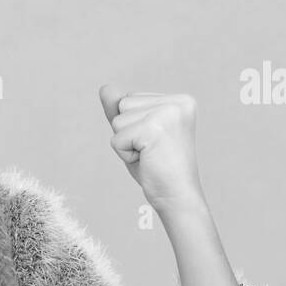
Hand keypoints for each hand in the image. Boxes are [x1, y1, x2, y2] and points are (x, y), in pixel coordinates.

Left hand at [99, 84, 205, 211]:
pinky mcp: (153, 129)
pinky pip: (116, 138)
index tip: (156, 143)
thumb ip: (121, 110)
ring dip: (126, 143)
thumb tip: (105, 87)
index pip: (131, 99)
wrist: (177, 197)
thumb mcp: (137, 133)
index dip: (134, 126)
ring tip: (150, 155)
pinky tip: (147, 160)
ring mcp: (168, 114)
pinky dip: (125, 154)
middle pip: (123, 105)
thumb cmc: (158, 168)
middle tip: (152, 151)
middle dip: (128, 132)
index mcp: (180, 100)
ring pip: (118, 120)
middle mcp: (178, 102)